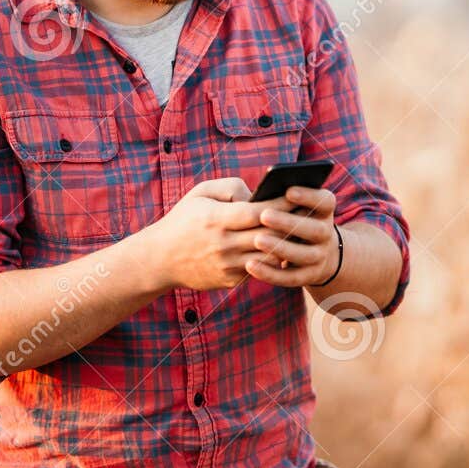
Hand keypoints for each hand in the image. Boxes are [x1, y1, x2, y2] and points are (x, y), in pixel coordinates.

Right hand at [143, 176, 294, 291]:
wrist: (160, 259)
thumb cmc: (183, 220)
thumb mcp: (200, 193)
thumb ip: (231, 186)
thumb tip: (257, 194)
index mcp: (217, 219)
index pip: (259, 212)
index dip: (281, 204)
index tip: (298, 195)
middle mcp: (224, 244)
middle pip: (270, 235)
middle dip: (291, 224)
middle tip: (309, 213)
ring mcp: (228, 265)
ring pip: (269, 256)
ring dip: (285, 244)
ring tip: (300, 232)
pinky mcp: (230, 280)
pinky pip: (259, 269)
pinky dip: (271, 259)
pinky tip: (283, 248)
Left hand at [246, 186, 340, 288]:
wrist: (319, 254)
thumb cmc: (297, 221)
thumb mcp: (299, 207)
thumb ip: (285, 197)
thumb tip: (267, 179)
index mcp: (324, 212)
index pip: (325, 202)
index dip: (309, 196)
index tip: (288, 192)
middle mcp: (326, 234)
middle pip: (315, 230)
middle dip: (289, 223)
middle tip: (264, 215)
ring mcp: (319, 257)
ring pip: (304, 255)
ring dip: (281, 248)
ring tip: (258, 240)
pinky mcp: (307, 276)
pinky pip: (290, 277)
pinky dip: (270, 273)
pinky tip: (250, 265)